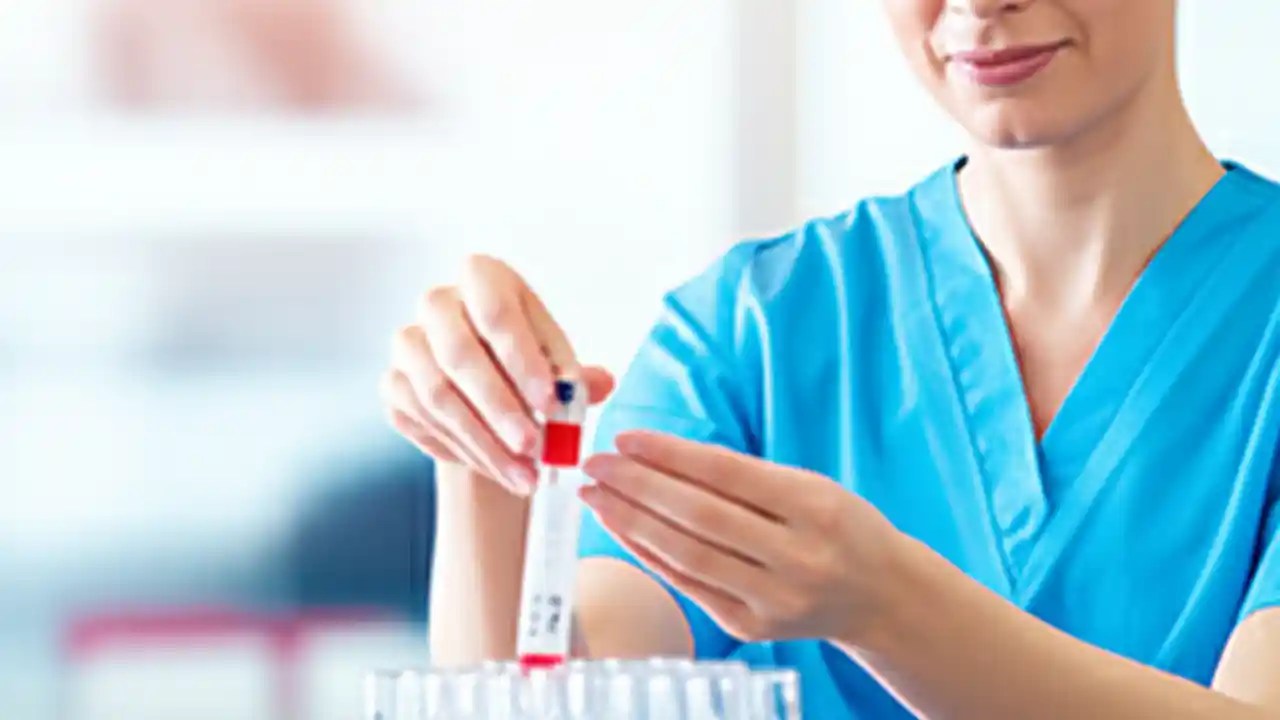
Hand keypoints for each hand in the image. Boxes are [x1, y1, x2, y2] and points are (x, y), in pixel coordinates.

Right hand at [381, 255, 614, 494]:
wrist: (485, 391)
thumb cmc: (527, 366)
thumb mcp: (556, 363)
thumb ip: (576, 376)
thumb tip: (601, 382)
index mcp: (482, 278)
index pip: (496, 313)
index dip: (523, 360)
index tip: (553, 404)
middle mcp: (437, 304)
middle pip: (459, 354)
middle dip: (501, 409)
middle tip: (536, 448)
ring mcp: (408, 345)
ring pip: (438, 397)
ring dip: (486, 442)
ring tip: (526, 476)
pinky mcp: (392, 385)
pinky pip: (423, 423)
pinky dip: (464, 452)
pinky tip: (497, 469)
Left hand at [581, 430, 904, 644]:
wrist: (879, 596)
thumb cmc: (838, 526)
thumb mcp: (810, 485)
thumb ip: (743, 476)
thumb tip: (657, 456)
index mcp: (815, 508)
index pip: (727, 474)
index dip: (670, 454)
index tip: (625, 438)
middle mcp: (797, 558)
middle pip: (699, 517)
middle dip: (638, 486)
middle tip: (596, 464)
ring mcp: (773, 599)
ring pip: (687, 555)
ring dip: (631, 522)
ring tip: (595, 495)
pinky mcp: (751, 627)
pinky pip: (688, 585)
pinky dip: (649, 554)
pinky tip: (622, 528)